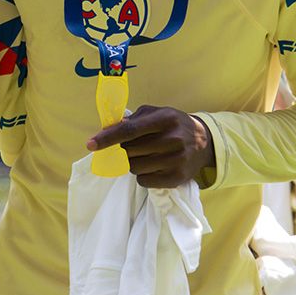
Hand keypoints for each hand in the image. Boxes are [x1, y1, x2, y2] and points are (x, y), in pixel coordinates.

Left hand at [87, 105, 214, 188]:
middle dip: (123, 149)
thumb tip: (107, 131)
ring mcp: (176, 160)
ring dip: (132, 163)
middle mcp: (172, 139)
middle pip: (129, 151)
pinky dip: (141, 175)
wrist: (205, 143)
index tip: (90, 144)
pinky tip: (152, 166)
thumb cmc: (174, 125)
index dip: (108, 138)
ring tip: (144, 156)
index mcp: (165, 119)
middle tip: (131, 146)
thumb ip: (133, 119)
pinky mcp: (177, 178)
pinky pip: (143, 180)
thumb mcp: (158, 113)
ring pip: (134, 167)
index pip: (129, 130)